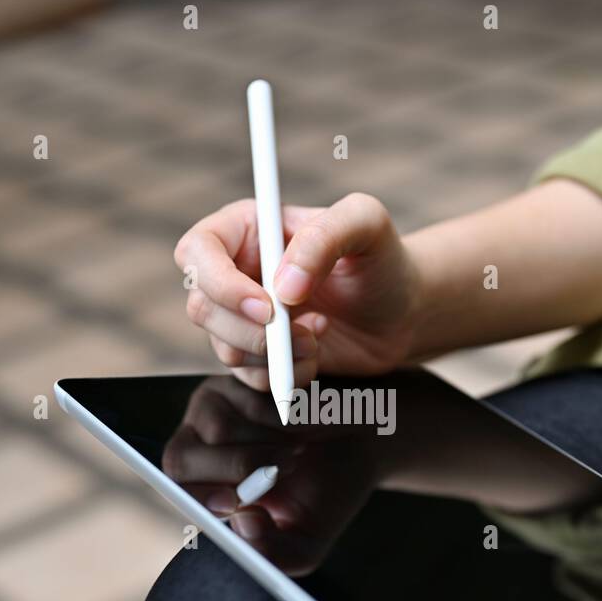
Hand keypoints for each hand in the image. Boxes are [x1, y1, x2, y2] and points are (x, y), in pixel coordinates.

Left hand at [160, 376, 379, 574]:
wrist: (367, 443)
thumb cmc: (330, 494)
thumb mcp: (305, 542)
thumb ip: (273, 554)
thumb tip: (242, 524)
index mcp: (205, 491)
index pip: (176, 494)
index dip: (200, 498)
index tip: (235, 503)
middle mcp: (198, 448)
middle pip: (180, 459)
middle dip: (232, 468)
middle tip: (281, 472)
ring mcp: (213, 409)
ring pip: (218, 429)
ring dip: (269, 445)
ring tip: (300, 452)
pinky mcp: (240, 379)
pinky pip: (253, 400)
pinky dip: (286, 419)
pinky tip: (309, 426)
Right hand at [174, 193, 421, 390]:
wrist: (403, 313)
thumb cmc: (383, 259)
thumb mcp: (367, 223)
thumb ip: (325, 237)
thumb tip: (284, 286)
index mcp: (249, 228)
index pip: (198, 250)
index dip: (219, 283)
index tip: (267, 306)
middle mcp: (237, 272)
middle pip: (202, 307)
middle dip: (251, 330)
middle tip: (299, 329)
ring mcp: (244, 317)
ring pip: (224, 348)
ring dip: (274, 354)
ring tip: (318, 335)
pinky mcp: (259, 355)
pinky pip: (251, 377)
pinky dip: (286, 375)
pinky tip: (317, 353)